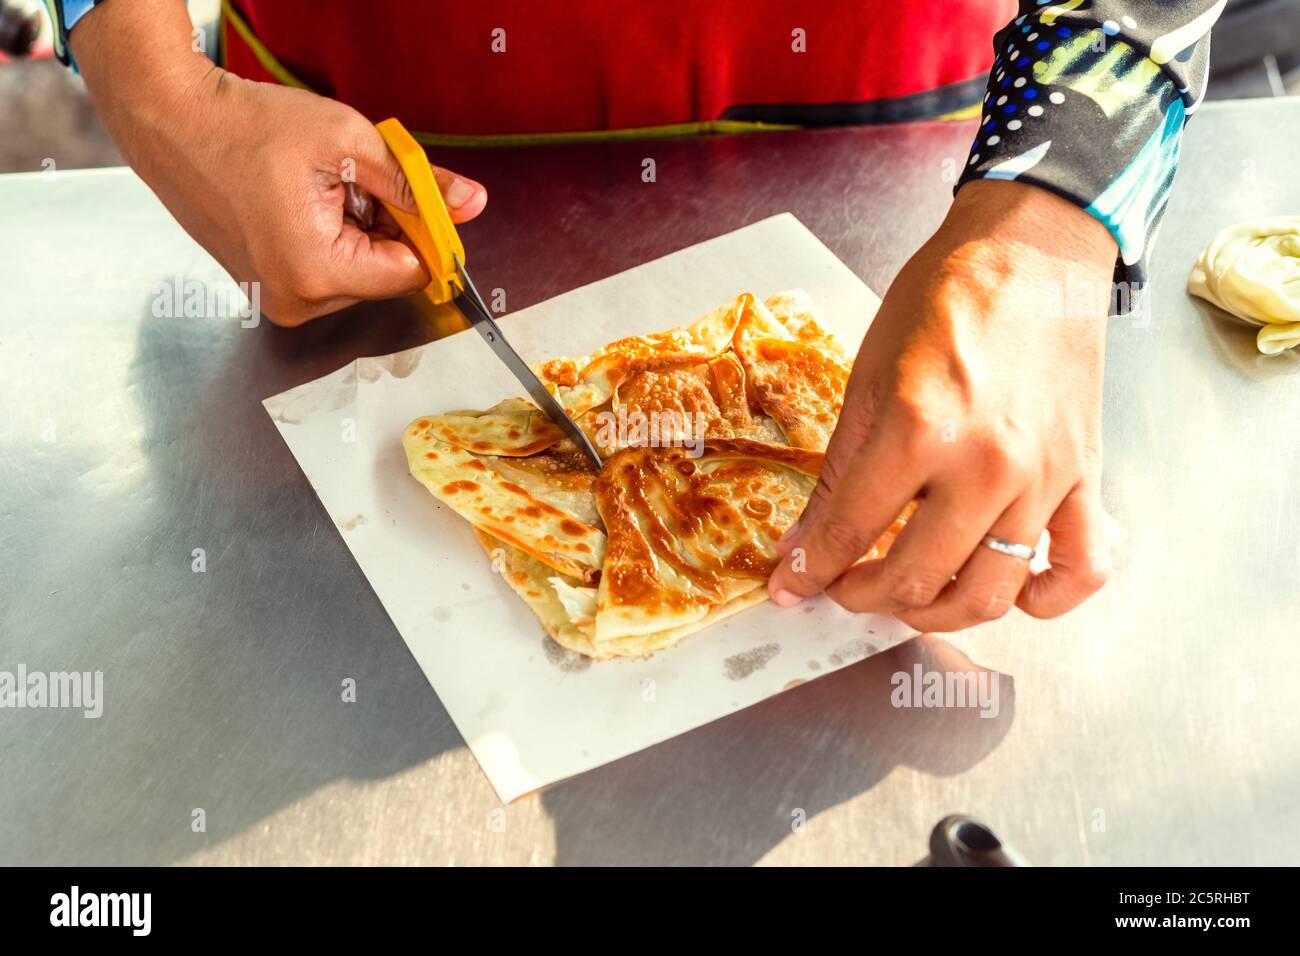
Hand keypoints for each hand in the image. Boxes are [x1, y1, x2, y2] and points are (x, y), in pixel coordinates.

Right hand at [73, 0, 485, 325]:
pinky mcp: (266, 290)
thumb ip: (418, 184)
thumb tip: (472, 204)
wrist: (173, 122)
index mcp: (317, 272)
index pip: (411, 272)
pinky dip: (330, 238)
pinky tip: (301, 204)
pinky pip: (324, 271)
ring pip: (357, 273)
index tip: (415, 195)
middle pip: (383, 276)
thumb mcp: (351, 143)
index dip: (423, 231)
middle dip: (384, 228)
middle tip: (350, 181)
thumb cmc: (248, 128)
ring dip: (357, 232)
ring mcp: (277, 300)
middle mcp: (296, 301)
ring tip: (317, 190)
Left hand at [768, 180, 1116, 630]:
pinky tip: (1009, 593)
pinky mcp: (1084, 478)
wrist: (1030, 255)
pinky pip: (1080, 569)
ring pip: (989, 592)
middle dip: (864, 597)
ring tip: (907, 598)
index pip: (852, 532)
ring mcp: (1042, 478)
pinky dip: (1045, 600)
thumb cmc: (942, 303)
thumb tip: (802, 544)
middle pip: (916, 578)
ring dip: (936, 613)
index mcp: (917, 430)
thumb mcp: (867, 381)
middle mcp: (984, 465)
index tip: (791, 588)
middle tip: (843, 587)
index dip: (811, 572)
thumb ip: (836, 474)